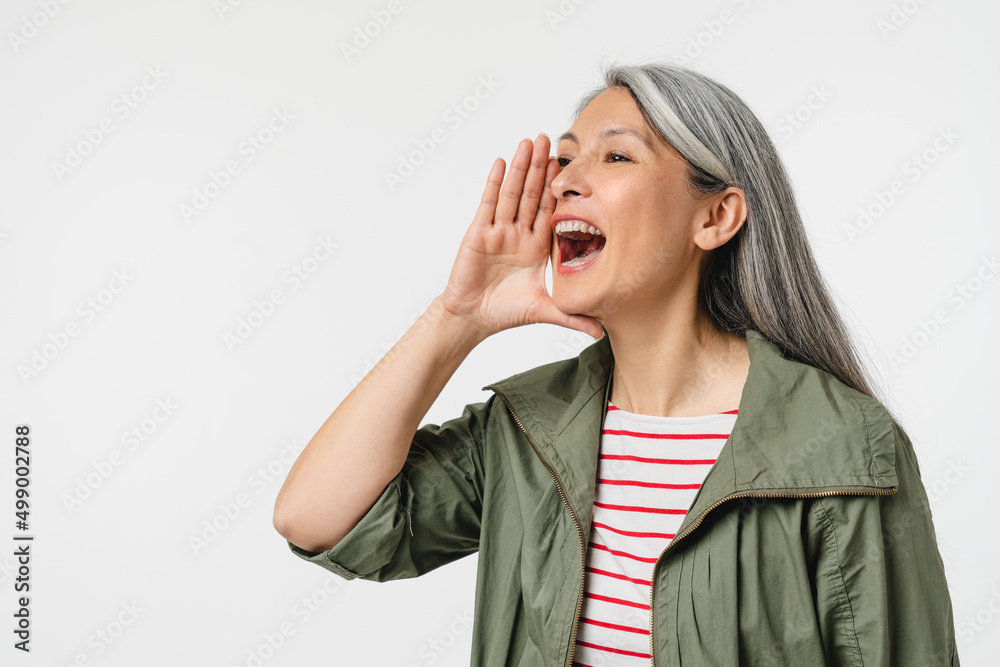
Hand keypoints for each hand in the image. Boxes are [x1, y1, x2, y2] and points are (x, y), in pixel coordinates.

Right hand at [436, 134, 603, 340]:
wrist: (472, 318)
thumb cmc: (504, 312)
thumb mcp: (544, 311)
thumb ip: (572, 317)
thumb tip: (602, 330)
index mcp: (536, 246)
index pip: (550, 210)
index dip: (558, 188)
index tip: (570, 165)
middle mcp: (518, 234)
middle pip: (531, 194)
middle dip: (541, 168)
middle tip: (551, 139)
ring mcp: (498, 231)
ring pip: (512, 193)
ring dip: (521, 167)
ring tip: (529, 142)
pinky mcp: (479, 233)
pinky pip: (489, 204)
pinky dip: (494, 183)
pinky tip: (501, 162)